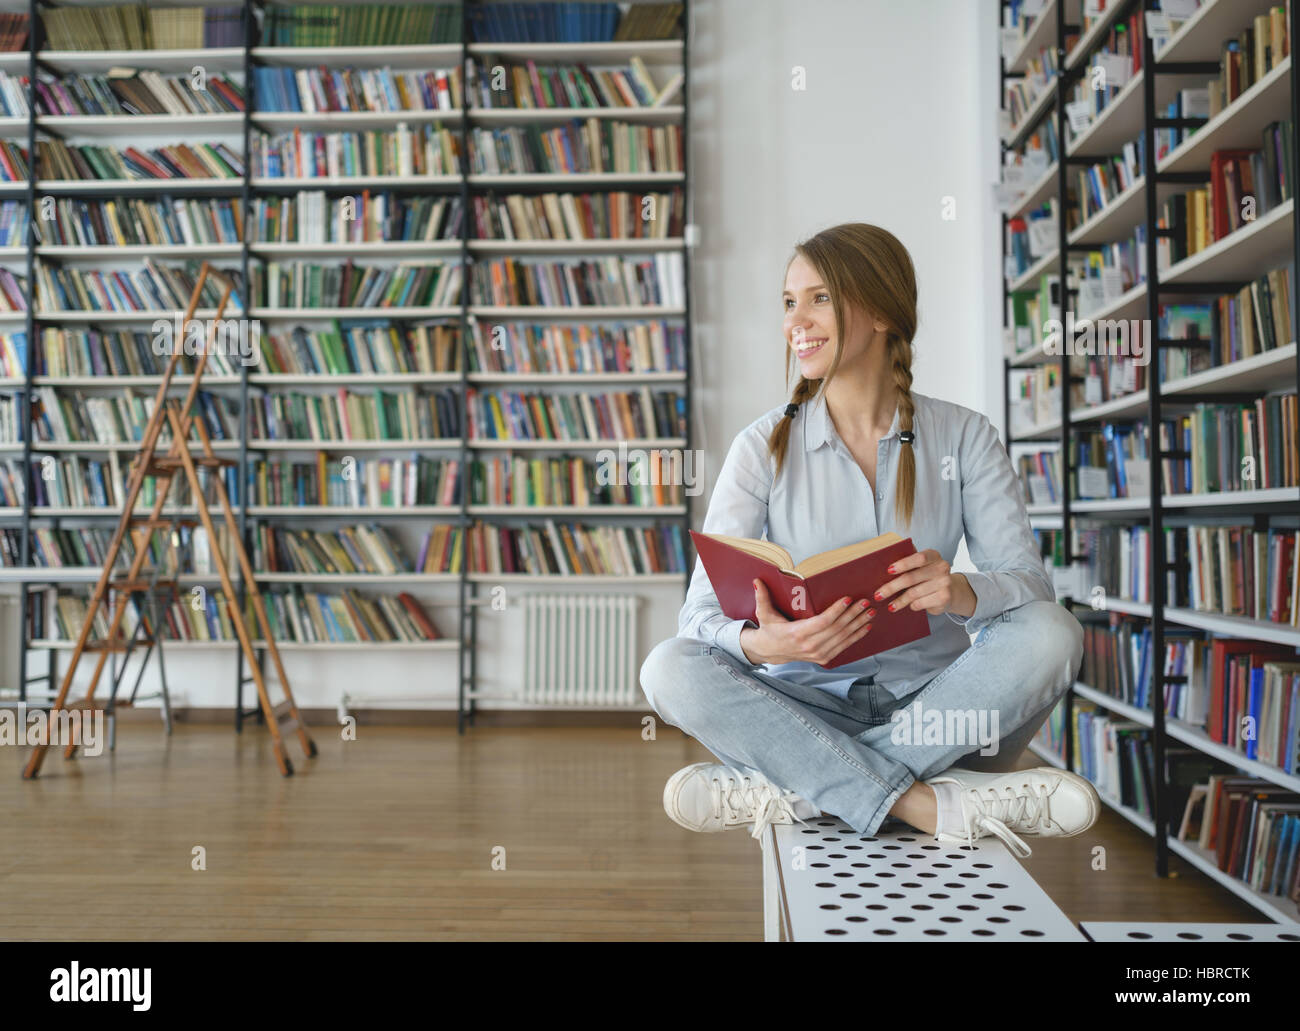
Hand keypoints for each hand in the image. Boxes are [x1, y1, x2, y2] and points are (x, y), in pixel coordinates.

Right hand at [738, 578, 875, 665]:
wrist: (770, 651)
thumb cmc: (769, 629)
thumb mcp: (763, 614)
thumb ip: (762, 597)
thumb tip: (757, 581)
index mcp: (797, 634)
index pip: (822, 622)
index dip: (837, 611)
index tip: (848, 599)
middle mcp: (809, 646)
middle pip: (837, 629)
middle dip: (853, 615)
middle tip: (865, 602)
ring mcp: (818, 654)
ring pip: (843, 638)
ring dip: (858, 624)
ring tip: (870, 612)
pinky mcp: (824, 658)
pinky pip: (844, 646)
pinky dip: (856, 636)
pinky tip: (866, 627)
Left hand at [872, 549, 976, 618]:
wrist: (950, 592)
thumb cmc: (928, 577)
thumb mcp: (921, 567)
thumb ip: (908, 563)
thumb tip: (883, 563)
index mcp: (933, 556)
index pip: (918, 558)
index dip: (903, 564)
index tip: (888, 570)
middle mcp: (942, 567)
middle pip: (911, 578)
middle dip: (892, 587)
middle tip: (879, 595)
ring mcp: (945, 582)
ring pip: (914, 593)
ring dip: (899, 601)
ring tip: (890, 606)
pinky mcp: (945, 597)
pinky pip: (921, 603)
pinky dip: (912, 605)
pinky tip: (909, 606)